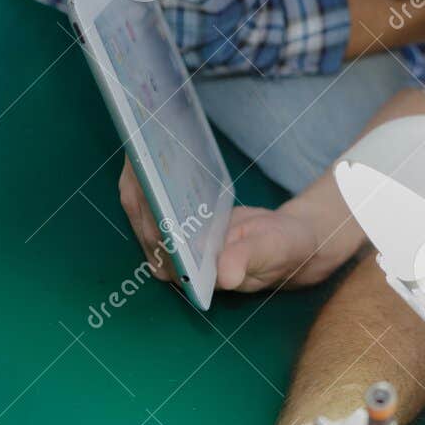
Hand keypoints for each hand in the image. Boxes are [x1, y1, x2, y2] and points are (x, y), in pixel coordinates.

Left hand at [116, 159, 342, 291]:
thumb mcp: (268, 251)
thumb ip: (245, 260)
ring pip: (143, 212)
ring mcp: (173, 242)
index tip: (149, 186)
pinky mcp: (176, 222)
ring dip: (140, 181)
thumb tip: (226, 275)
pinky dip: (150, 180)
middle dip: (142, 190)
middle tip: (141, 154)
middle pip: (144, 225)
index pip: (161, 247)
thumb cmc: (279, 249)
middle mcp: (177, 262)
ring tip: (141, 147)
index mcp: (194, 277)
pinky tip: (150, 154)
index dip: (152, 218)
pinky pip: (155, 201)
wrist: (285, 239)